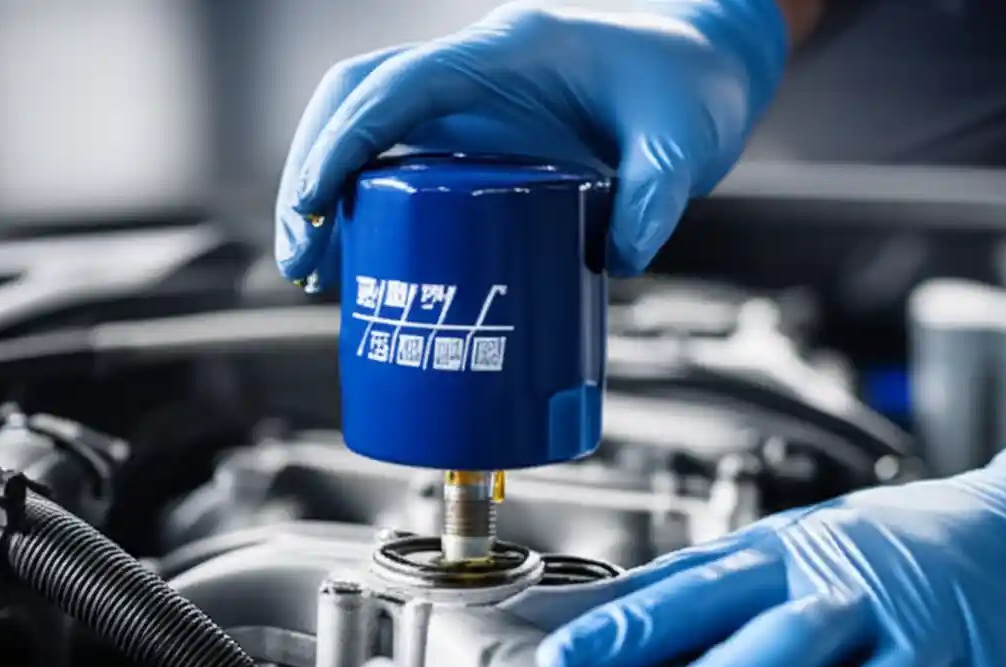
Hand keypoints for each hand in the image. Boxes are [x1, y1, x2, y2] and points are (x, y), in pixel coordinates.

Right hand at [275, 0, 789, 285]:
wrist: (703, 70)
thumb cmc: (689, 89)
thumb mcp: (682, 142)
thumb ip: (656, 197)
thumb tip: (614, 262)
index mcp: (506, 52)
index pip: (397, 85)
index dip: (344, 141)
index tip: (315, 207)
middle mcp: (473, 71)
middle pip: (356, 101)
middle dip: (312, 172)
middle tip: (302, 259)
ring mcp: (471, 104)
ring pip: (368, 131)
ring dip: (329, 193)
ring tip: (315, 274)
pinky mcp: (480, 138)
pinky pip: (403, 161)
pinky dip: (371, 207)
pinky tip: (363, 263)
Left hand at [536, 398, 1005, 666]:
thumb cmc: (916, 537)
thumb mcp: (813, 536)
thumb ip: (726, 572)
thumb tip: (632, 598)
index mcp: (804, 550)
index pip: (701, 587)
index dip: (630, 625)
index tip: (568, 657)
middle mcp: (859, 591)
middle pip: (768, 650)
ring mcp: (928, 641)